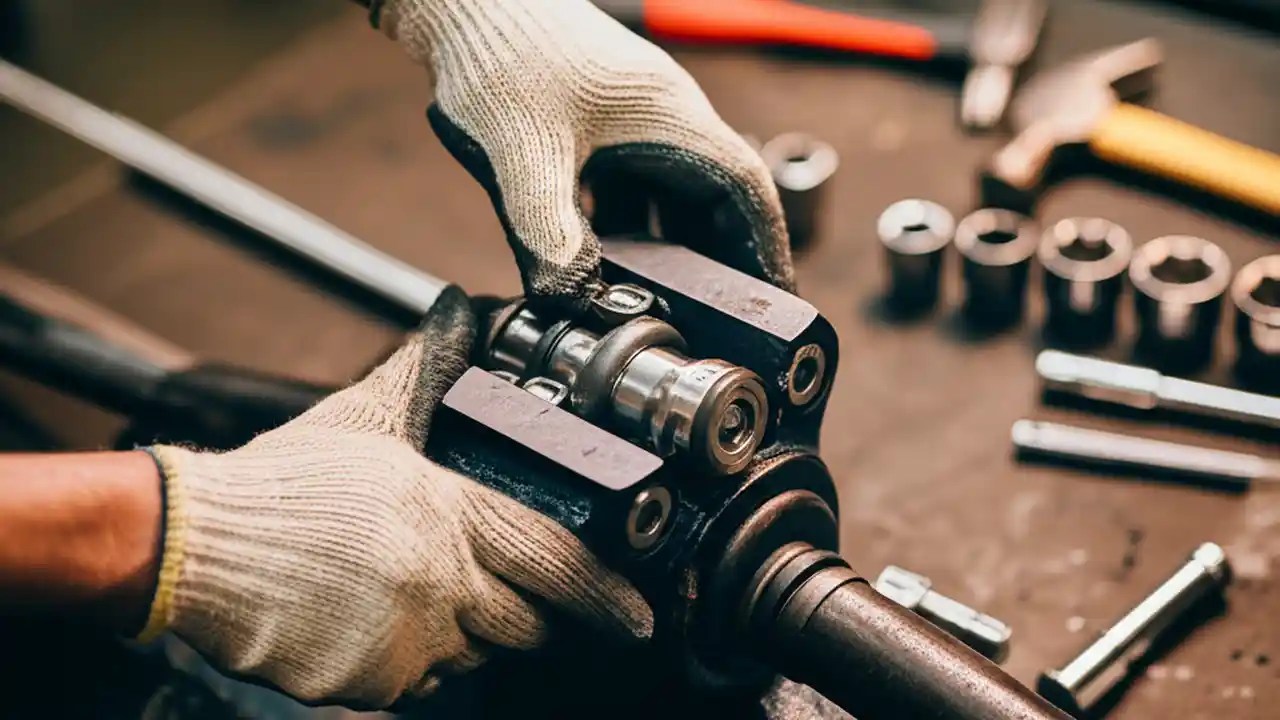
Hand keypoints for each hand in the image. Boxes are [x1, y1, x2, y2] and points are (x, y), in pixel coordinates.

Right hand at [138, 288, 651, 707]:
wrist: (197, 543)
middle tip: (509, 593)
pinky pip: (421, 685)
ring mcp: (407, 642)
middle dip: (532, 613)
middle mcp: (441, 585)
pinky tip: (381, 621)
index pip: (557, 560)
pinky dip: (417, 662)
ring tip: (421, 591)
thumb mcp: (367, 414)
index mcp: (452, 515)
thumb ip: (429, 365)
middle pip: (528, 622)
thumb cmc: (284, 481)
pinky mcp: (370, 684)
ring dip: (469, 632)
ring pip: (476, 655)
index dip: (605, 593)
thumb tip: (461, 311)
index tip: (635, 615)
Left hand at [373, 0, 793, 312]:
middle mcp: (667, 121)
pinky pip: (633, 189)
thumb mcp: (523, 156)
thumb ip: (547, 233)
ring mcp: (635, 123)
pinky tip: (605, 268)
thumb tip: (570, 301)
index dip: (766, 252)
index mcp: (673, 122)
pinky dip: (630, 231)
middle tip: (718, 324)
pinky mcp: (602, 129)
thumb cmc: (503, 57)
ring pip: (672, 198)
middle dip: (720, 265)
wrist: (465, 6)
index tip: (775, 304)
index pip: (746, 192)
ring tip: (665, 308)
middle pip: (716, 203)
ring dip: (671, 250)